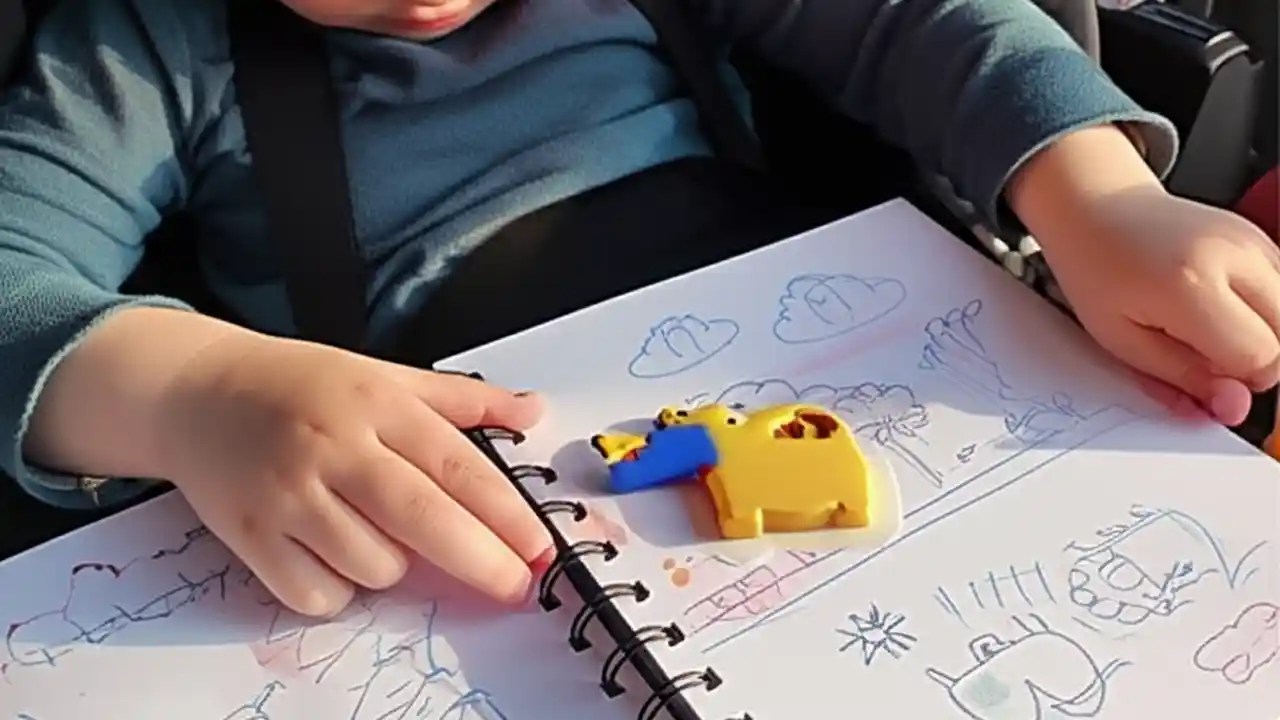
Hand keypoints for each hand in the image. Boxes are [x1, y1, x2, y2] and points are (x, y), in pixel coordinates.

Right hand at [153, 333, 551, 617]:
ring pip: (374, 564)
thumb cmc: (300, 384)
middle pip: (423, 518)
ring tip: (378, 532)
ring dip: (396, 566)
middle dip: (481, 561)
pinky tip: (334, 554)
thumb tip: (534, 410)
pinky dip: (340, 588)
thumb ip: (462, 400)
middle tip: (516, 586)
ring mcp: (287, 493)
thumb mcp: (383, 374)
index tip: (541, 549)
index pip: (457, 466)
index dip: (507, 514)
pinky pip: (319, 593)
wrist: (193, 391)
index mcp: (375, 402)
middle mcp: (333, 446)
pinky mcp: (249, 534)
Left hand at [1008, 125, 1279, 424]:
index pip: (1259, 358)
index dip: (1235, 381)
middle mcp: (1234, 256)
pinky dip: (1261, 311)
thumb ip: (1182, 377)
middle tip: (1199, 350)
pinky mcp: (1261, 238)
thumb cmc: (1098, 271)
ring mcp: (1254, 242)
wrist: (1097, 210)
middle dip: (1250, 360)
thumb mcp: (1121, 339)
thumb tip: (1232, 407)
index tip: (1203, 376)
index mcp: (1192, 285)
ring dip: (1257, 334)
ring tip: (1206, 324)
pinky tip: (1220, 305)